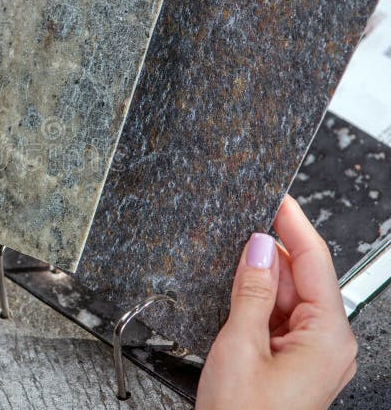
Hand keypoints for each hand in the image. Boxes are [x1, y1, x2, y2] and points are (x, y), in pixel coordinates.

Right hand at [197, 195, 355, 408]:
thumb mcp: (240, 344)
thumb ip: (252, 290)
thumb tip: (260, 247)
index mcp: (328, 338)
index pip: (316, 262)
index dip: (295, 225)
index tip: (279, 198)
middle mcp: (328, 345)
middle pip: (303, 279)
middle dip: (272, 256)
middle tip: (240, 232)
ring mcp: (312, 355)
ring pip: (288, 299)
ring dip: (261, 282)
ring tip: (232, 271)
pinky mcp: (293, 363)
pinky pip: (279, 320)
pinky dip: (258, 304)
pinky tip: (237, 297)